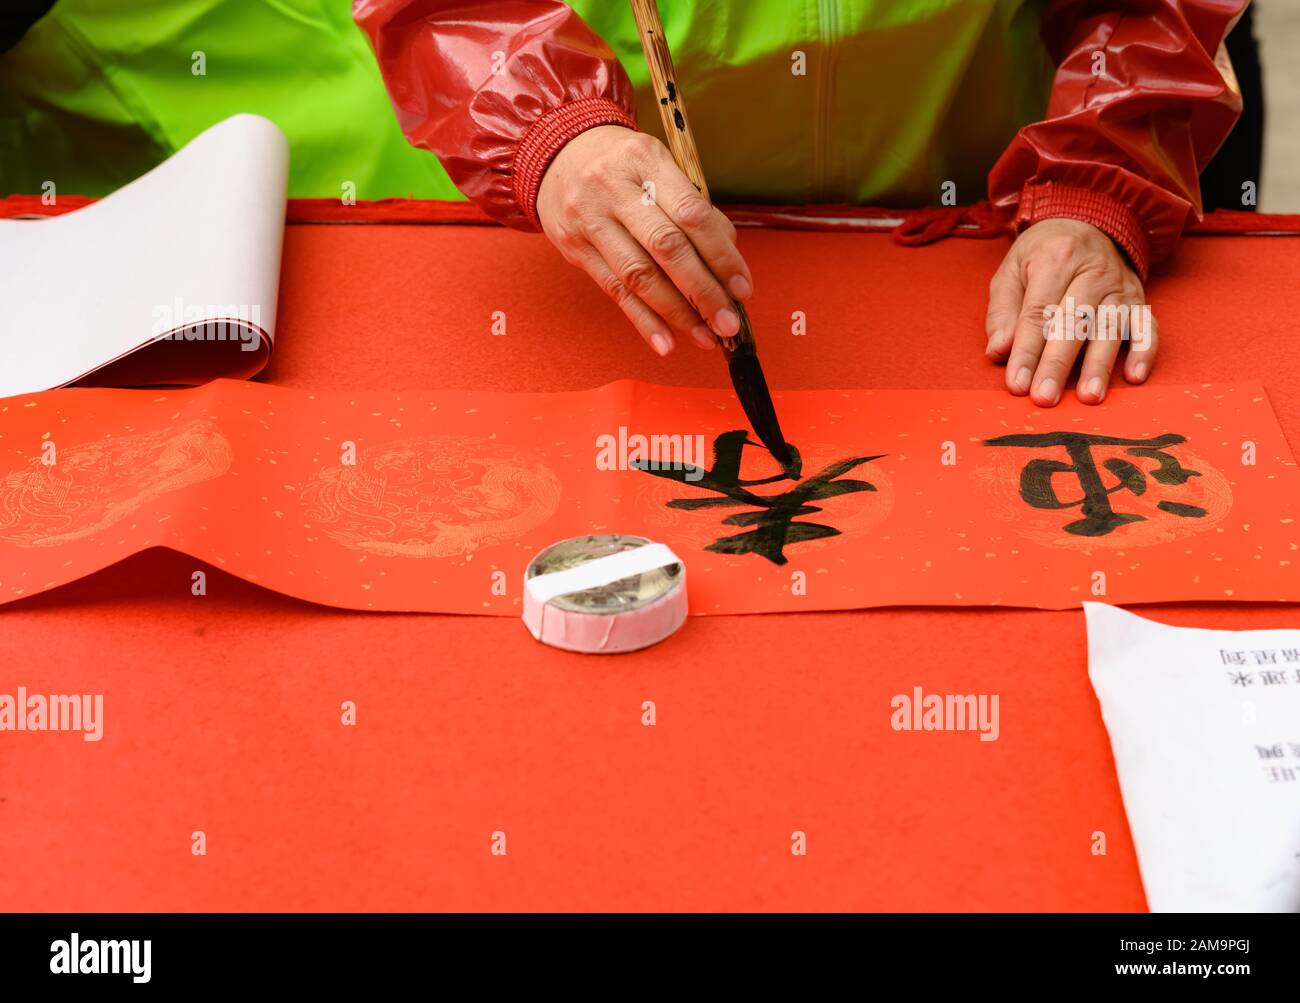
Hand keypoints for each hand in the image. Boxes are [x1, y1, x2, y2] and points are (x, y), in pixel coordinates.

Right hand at [536, 125, 752, 355]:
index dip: (720, 255)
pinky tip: (665, 342)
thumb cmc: (623, 166)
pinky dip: (643, 320)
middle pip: (666, 248)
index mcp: (645, 159)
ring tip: (704, 337)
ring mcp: (589, 219)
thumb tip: (727, 264)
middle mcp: (613, 188)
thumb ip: (692, 209)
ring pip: (639, 275)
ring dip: (676, 313)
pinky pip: (614, 291)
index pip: (691, 214)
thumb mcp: (659, 167)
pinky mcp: (575, 249)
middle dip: (703, 292)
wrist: (559, 155)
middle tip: (728, 324)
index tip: (741, 288)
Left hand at [985, 218, 1156, 405]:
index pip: (1039, 312)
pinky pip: (1147, 326)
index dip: (1027, 350)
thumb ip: (1003, 311)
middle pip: (1074, 323)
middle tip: (1045, 397)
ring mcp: (1120, 287)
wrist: (1091, 220)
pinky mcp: (1139, 300)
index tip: (1017, 383)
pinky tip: (1134, 376)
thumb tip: (999, 351)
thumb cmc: (1044, 253)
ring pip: (1110, 328)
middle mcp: (1093, 272)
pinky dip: (1144, 351)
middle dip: (1058, 364)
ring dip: (1100, 365)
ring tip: (1088, 396)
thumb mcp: (1012, 269)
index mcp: (1056, 259)